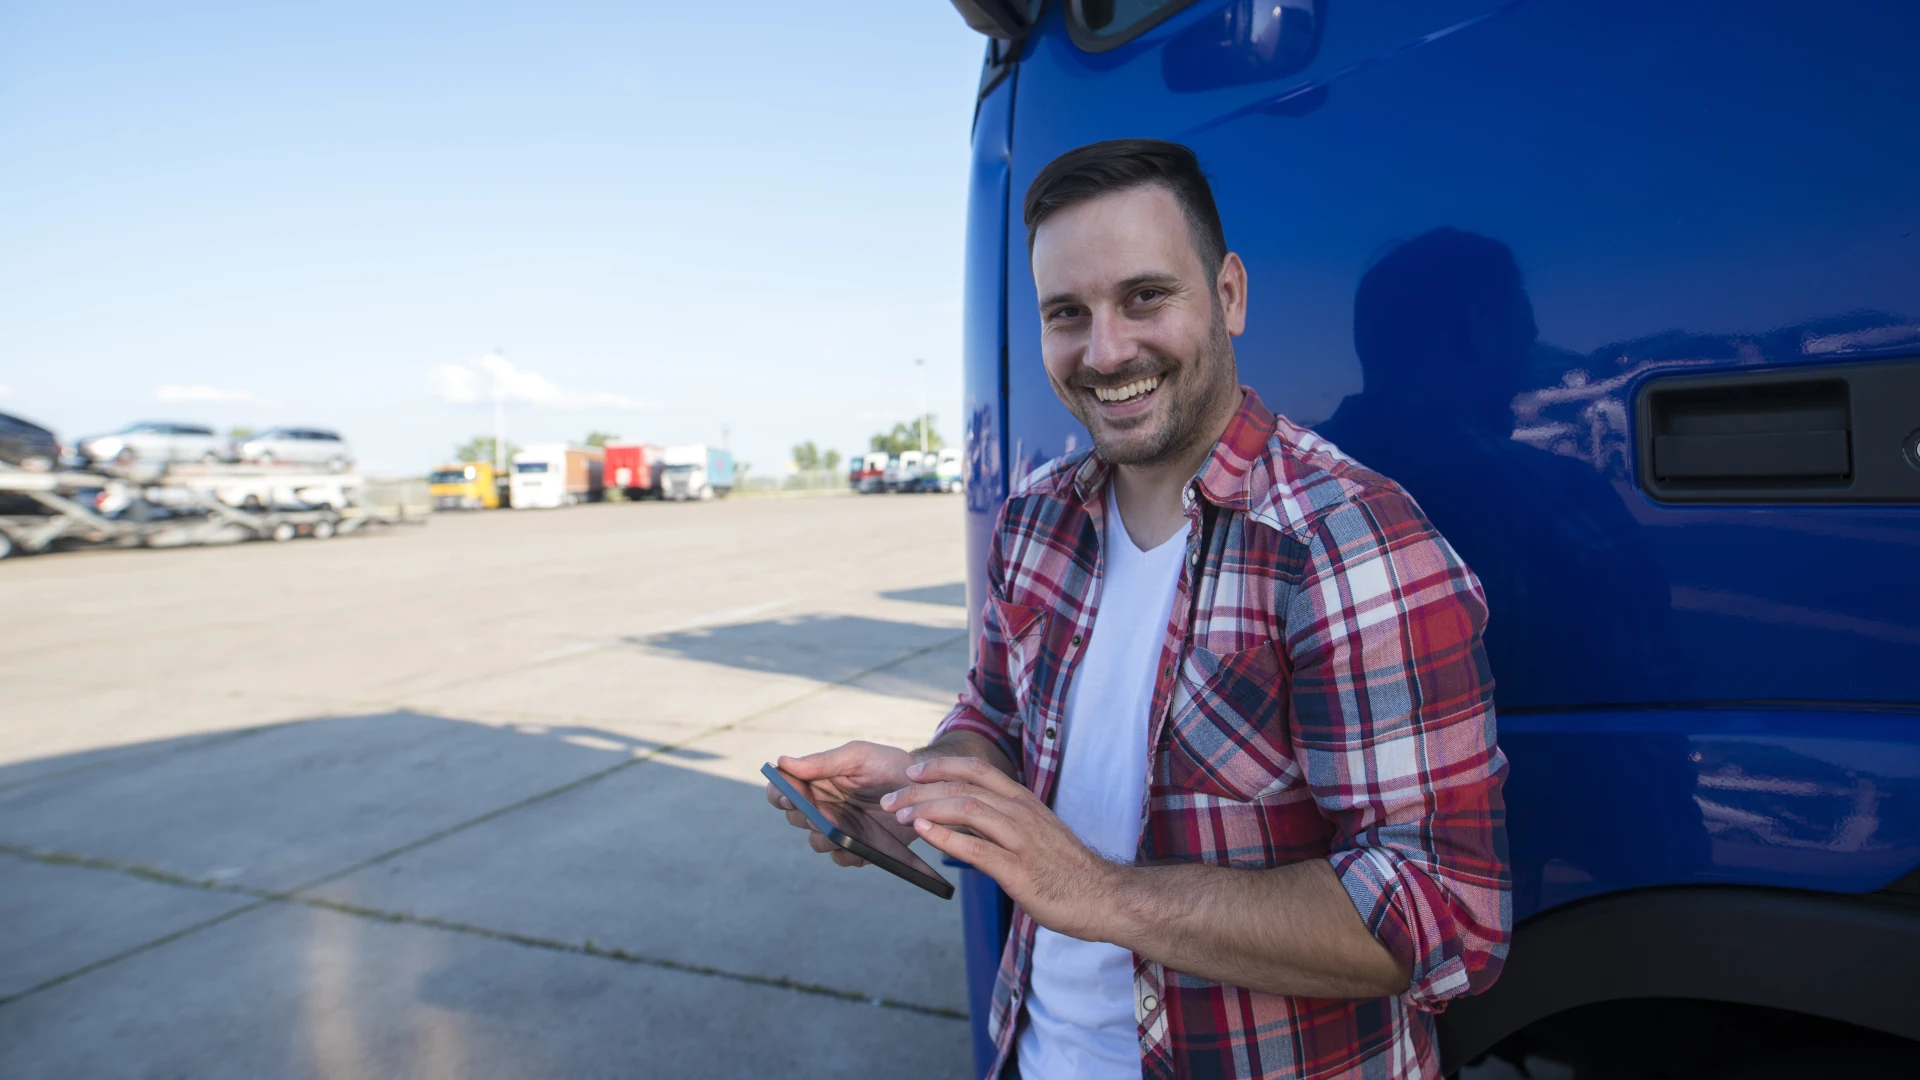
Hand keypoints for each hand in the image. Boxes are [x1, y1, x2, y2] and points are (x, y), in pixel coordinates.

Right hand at [764, 741, 919, 867]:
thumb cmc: (886, 764)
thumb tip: (783, 762)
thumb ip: (822, 762)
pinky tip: (861, 845)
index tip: (789, 796)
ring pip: (816, 842)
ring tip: (839, 830)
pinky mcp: (858, 847)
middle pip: (795, 819)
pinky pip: (843, 858)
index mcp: (815, 783)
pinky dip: (848, 853)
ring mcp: (839, 829)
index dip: (778, 796)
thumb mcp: (856, 756)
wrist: (924, 785)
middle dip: (803, 817)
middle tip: (818, 814)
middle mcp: (822, 808)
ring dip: (824, 838)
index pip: (781, 792)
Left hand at [883, 756, 1118, 940]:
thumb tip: (967, 820)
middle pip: (963, 786)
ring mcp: (1021, 840)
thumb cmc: (1066, 869)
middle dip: (921, 790)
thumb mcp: (1036, 833)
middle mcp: (1021, 813)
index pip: (976, 770)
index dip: (940, 767)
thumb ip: (1004, 822)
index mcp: (1023, 801)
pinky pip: (976, 849)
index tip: (912, 772)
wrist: (1103, 896)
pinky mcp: (1019, 871)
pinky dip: (945, 838)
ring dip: (928, 809)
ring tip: (901, 816)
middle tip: (891, 800)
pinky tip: (925, 835)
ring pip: (967, 809)